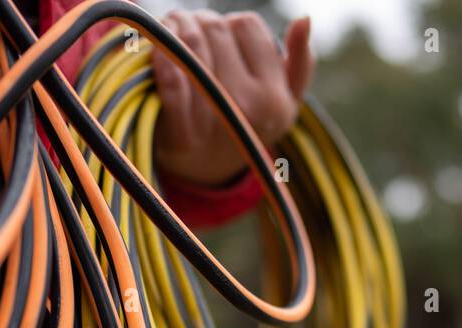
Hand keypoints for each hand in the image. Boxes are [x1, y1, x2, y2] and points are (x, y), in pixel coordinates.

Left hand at [151, 11, 314, 186]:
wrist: (209, 173)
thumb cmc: (247, 125)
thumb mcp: (285, 102)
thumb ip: (300, 62)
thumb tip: (304, 19)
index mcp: (275, 97)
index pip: (246, 25)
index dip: (230, 23)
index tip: (222, 38)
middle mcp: (248, 108)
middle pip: (215, 29)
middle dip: (198, 21)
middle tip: (188, 29)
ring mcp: (214, 120)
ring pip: (189, 44)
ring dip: (174, 27)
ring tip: (171, 33)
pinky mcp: (180, 134)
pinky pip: (171, 85)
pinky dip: (161, 60)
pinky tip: (157, 48)